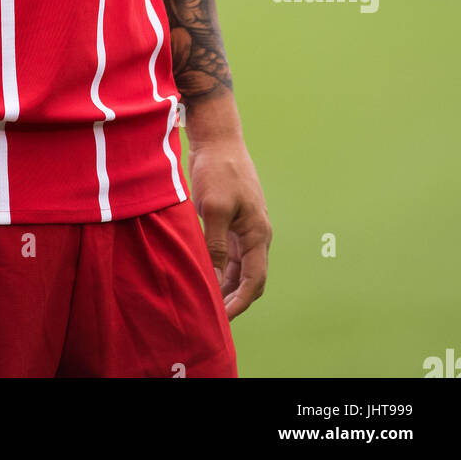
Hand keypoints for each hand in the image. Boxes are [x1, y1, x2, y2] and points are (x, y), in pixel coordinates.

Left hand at [187, 136, 271, 319]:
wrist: (216, 139)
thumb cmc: (217, 170)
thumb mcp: (214, 208)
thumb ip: (216, 245)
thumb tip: (215, 277)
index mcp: (258, 233)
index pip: (254, 280)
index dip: (239, 303)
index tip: (222, 319)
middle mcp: (255, 234)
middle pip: (249, 278)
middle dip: (233, 300)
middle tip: (210, 318)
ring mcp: (243, 227)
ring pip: (238, 268)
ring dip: (224, 285)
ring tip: (204, 302)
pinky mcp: (230, 220)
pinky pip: (228, 253)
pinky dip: (218, 268)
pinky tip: (202, 276)